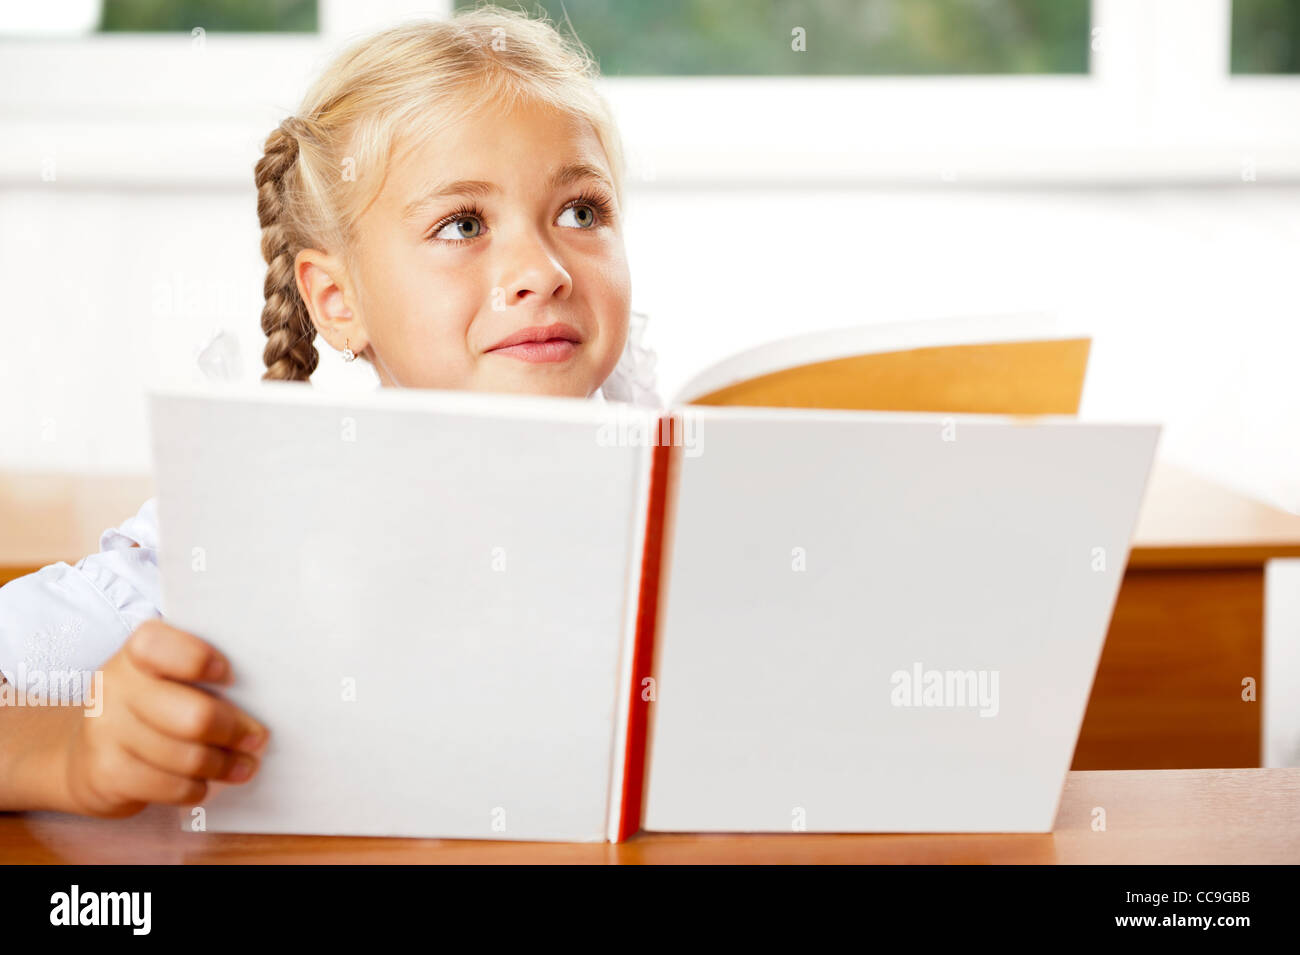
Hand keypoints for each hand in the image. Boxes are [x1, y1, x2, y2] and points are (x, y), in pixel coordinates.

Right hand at [59, 620, 268, 817]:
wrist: (88, 754)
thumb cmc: (151, 706)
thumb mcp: (169, 679)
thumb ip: (205, 675)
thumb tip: (266, 698)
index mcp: (137, 652)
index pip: (158, 645)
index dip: (198, 659)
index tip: (230, 676)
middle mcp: (114, 686)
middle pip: (192, 716)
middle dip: (234, 731)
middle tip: (257, 739)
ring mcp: (105, 731)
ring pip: (186, 757)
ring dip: (224, 765)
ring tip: (243, 766)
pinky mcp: (106, 773)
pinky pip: (169, 787)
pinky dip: (196, 789)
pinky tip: (205, 784)